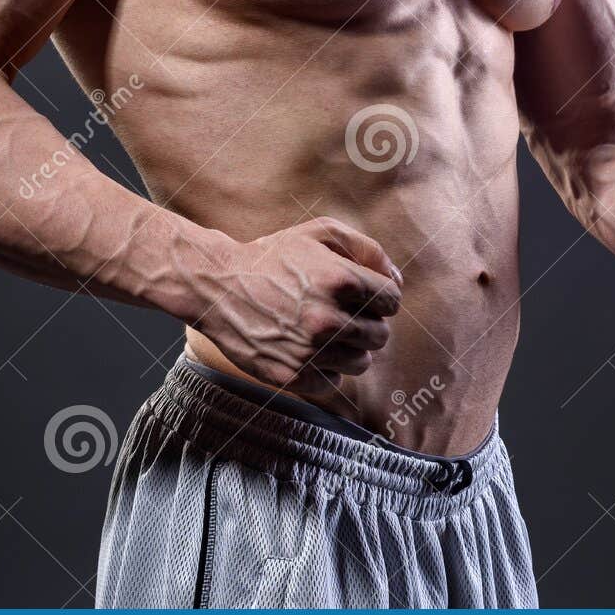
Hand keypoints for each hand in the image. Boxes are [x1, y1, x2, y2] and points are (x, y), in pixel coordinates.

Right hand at [191, 216, 402, 396]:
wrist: (217, 285)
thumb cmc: (274, 257)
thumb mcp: (321, 232)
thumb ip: (368, 250)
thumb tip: (396, 280)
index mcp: (341, 280)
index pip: (393, 301)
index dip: (382, 297)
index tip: (366, 296)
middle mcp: (328, 318)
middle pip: (380, 335)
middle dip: (367, 323)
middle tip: (344, 314)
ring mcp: (309, 351)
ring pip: (361, 362)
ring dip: (350, 348)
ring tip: (326, 331)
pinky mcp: (292, 376)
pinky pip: (334, 382)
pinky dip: (326, 369)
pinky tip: (308, 349)